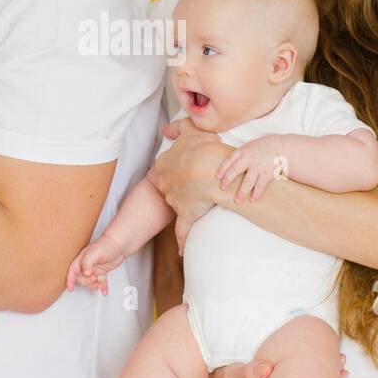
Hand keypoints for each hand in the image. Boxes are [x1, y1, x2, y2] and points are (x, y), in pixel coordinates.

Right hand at [65, 233, 127, 295]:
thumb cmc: (107, 245)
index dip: (70, 280)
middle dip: (87, 281)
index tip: (70, 288)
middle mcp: (87, 265)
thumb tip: (85, 273)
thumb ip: (87, 263)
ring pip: (91, 282)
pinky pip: (101, 282)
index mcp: (82, 258)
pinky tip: (104, 290)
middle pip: (82, 278)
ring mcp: (95, 269)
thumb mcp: (94, 253)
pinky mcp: (102, 272)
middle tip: (94, 279)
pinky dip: (103, 287)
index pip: (73, 270)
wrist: (120, 244)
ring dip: (95, 285)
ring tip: (100, 285)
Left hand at [151, 119, 227, 250]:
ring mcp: (174, 200)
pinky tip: (181, 250)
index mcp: (165, 164)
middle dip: (179, 186)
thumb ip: (177, 127)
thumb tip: (165, 129)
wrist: (212, 169)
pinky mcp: (185, 214)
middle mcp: (166, 183)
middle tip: (194, 183)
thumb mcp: (190, 130)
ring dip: (184, 206)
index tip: (187, 168)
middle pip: (169, 186)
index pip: (166, 167)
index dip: (178, 167)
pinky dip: (181, 240)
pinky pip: (182, 230)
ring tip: (199, 204)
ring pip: (176, 204)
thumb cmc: (204, 148)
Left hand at [217, 135, 284, 203]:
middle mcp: (249, 159)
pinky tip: (252, 200)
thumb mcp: (250, 146)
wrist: (282, 148)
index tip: (217, 177)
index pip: (229, 160)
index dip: (222, 169)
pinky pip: (260, 186)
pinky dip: (256, 194)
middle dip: (227, 180)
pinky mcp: (267, 174)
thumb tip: (228, 165)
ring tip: (237, 200)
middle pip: (235, 170)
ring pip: (248, 181)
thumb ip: (240, 155)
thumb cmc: (264, 147)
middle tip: (223, 188)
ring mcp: (258, 167)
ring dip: (242, 192)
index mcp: (243, 151)